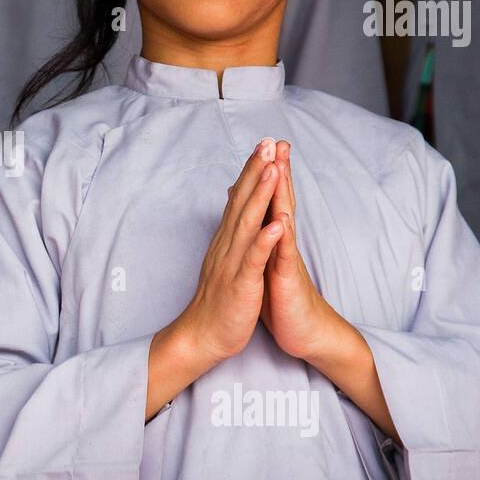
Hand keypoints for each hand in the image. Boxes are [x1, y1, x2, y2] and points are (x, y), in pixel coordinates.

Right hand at [159, 138, 284, 366]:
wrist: (202, 337)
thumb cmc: (219, 302)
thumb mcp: (225, 262)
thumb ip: (230, 236)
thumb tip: (234, 213)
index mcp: (227, 241)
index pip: (239, 198)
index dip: (251, 171)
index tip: (263, 145)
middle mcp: (227, 246)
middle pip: (242, 202)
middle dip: (256, 171)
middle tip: (267, 142)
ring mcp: (233, 264)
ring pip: (247, 224)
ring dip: (260, 196)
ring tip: (273, 169)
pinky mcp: (240, 285)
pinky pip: (253, 261)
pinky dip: (264, 241)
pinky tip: (276, 224)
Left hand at [259, 141, 336, 360]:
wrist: (304, 331)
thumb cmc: (283, 298)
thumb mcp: (269, 263)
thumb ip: (265, 239)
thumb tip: (257, 217)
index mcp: (274, 239)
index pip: (271, 199)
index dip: (268, 173)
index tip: (264, 144)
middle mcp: (283, 244)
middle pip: (282, 201)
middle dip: (279, 171)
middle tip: (278, 141)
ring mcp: (287, 259)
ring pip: (285, 221)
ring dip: (283, 194)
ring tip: (281, 167)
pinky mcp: (288, 280)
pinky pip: (285, 256)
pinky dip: (283, 238)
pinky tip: (283, 220)